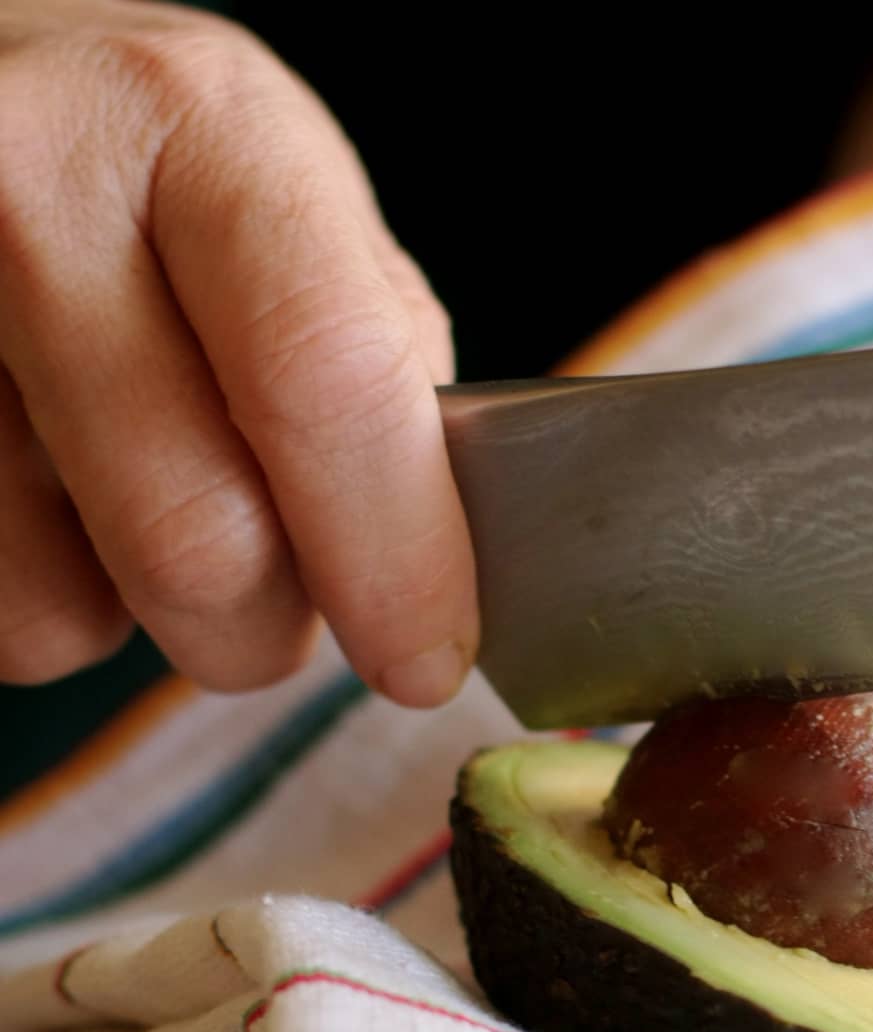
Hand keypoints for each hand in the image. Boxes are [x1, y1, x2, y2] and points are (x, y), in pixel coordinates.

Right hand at [0, 0, 476, 704]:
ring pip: (71, 605)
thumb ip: (386, 383)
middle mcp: (35, 185)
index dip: (393, 558)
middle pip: (198, 537)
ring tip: (162, 506)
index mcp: (209, 125)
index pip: (323, 381)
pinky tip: (66, 501)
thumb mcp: (311, 220)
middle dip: (273, 626)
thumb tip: (422, 582)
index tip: (427, 660)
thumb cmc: (175, 182)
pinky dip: (57, 596)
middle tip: (290, 602)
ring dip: (153, 615)